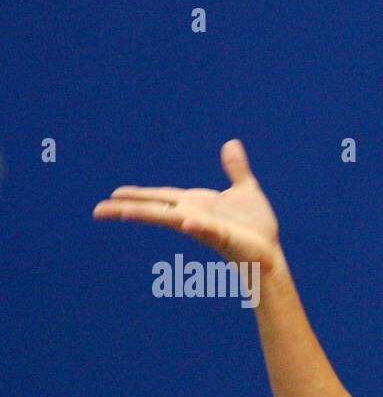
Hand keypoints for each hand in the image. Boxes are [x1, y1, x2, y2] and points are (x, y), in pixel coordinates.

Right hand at [92, 139, 281, 269]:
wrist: (270, 252)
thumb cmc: (256, 227)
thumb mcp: (245, 190)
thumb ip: (236, 170)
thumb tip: (231, 144)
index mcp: (196, 204)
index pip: (161, 197)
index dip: (138, 194)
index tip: (114, 194)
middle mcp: (194, 216)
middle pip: (155, 209)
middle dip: (127, 208)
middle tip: (98, 210)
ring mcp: (206, 227)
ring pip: (172, 219)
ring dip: (150, 215)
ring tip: (123, 212)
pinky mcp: (224, 237)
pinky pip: (209, 230)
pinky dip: (198, 225)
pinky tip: (188, 222)